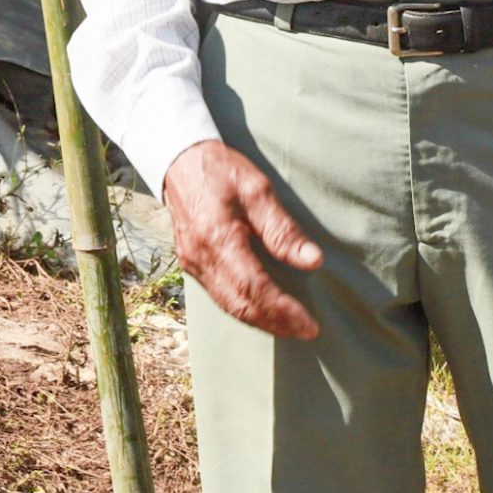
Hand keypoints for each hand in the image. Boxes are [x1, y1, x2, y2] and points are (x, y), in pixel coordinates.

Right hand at [160, 141, 323, 338]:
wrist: (179, 160)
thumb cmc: (220, 170)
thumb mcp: (257, 189)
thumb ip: (283, 229)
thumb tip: (313, 261)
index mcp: (217, 237)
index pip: (253, 287)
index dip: (282, 311)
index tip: (309, 325)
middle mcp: (200, 257)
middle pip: (239, 305)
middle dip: (274, 324)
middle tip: (305, 332)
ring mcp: (191, 263)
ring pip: (228, 305)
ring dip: (260, 321)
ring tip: (290, 327)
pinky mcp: (190, 263)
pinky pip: (219, 295)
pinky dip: (243, 308)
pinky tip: (263, 310)